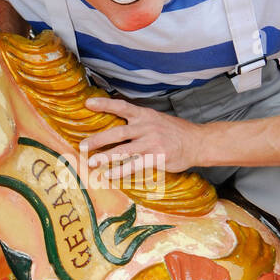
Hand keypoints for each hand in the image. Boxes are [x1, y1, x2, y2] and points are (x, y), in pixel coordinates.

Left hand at [84, 96, 204, 177]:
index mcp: (145, 115)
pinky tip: (109, 175)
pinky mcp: (157, 157)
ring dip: (106, 157)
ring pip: (124, 150)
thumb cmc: (174, 132)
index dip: (104, 104)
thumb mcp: (156, 120)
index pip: (122, 107)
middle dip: (98, 139)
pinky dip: (121, 171)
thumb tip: (117, 126)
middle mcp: (146, 127)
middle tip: (82, 145)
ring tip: (92, 163)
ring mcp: (152, 142)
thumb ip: (138, 122)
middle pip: (118, 132)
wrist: (197, 142)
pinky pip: (135, 165)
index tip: (87, 103)